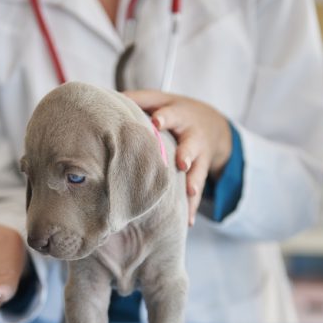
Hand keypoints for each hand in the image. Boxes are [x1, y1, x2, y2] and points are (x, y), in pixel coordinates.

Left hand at [124, 90, 231, 225]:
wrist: (215, 126)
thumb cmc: (176, 112)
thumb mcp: (161, 101)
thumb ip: (138, 100)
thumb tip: (108, 100)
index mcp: (179, 116)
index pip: (171, 115)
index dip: (163, 119)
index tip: (155, 123)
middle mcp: (192, 137)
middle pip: (190, 145)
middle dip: (186, 154)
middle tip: (181, 163)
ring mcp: (199, 157)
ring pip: (198, 171)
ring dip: (193, 183)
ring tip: (190, 193)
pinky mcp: (201, 174)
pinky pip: (197, 193)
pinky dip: (192, 208)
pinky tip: (187, 221)